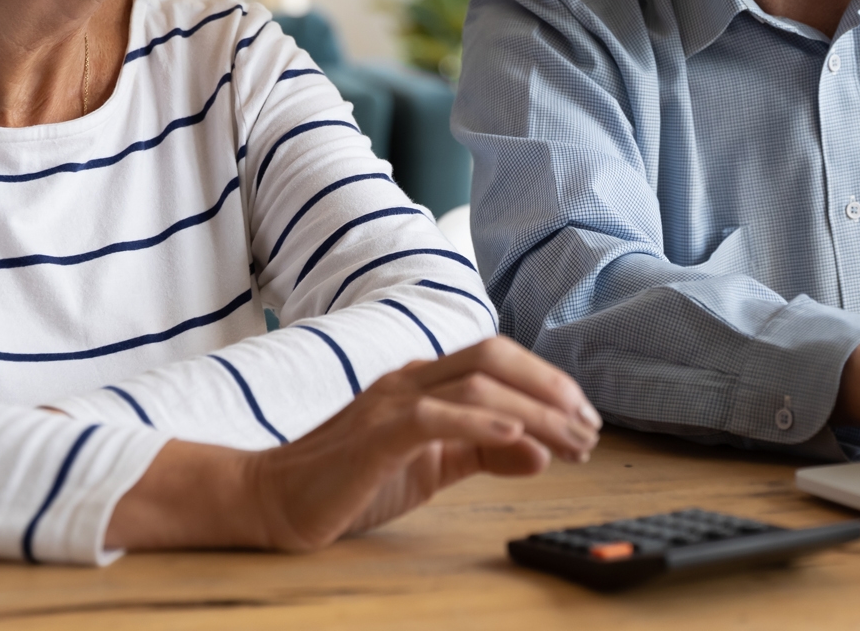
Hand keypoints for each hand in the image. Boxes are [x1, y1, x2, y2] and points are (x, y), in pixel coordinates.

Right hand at [105, 336, 600, 551]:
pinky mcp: (374, 434)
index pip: (497, 360)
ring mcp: (389, 402)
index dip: (547, 383)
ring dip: (532, 412)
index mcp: (422, 381)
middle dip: (551, 391)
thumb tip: (542, 452)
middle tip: (589, 431)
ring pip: (476, 385)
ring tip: (568, 443)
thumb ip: (483, 455)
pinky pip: (436, 418)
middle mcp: (409, 379)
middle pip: (494, 359)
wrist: (270, 500)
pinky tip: (520, 444)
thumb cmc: (350, 481)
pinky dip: (483, 426)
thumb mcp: (431, 469)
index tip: (585, 420)